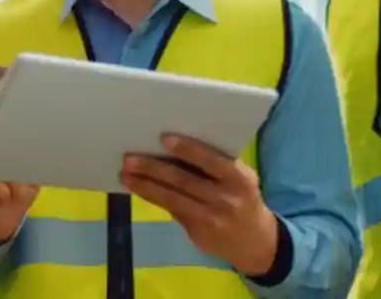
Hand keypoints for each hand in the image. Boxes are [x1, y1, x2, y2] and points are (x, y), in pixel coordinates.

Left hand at [120, 134, 279, 275]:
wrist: (255, 242)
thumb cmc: (242, 197)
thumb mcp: (239, 179)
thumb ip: (216, 166)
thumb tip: (174, 147)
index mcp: (239, 179)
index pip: (211, 161)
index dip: (187, 149)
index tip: (163, 138)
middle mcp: (225, 198)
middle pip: (184, 180)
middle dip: (153, 168)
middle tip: (129, 158)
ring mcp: (210, 218)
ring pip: (172, 198)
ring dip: (145, 185)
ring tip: (124, 175)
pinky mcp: (197, 232)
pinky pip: (171, 210)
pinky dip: (153, 198)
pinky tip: (138, 188)